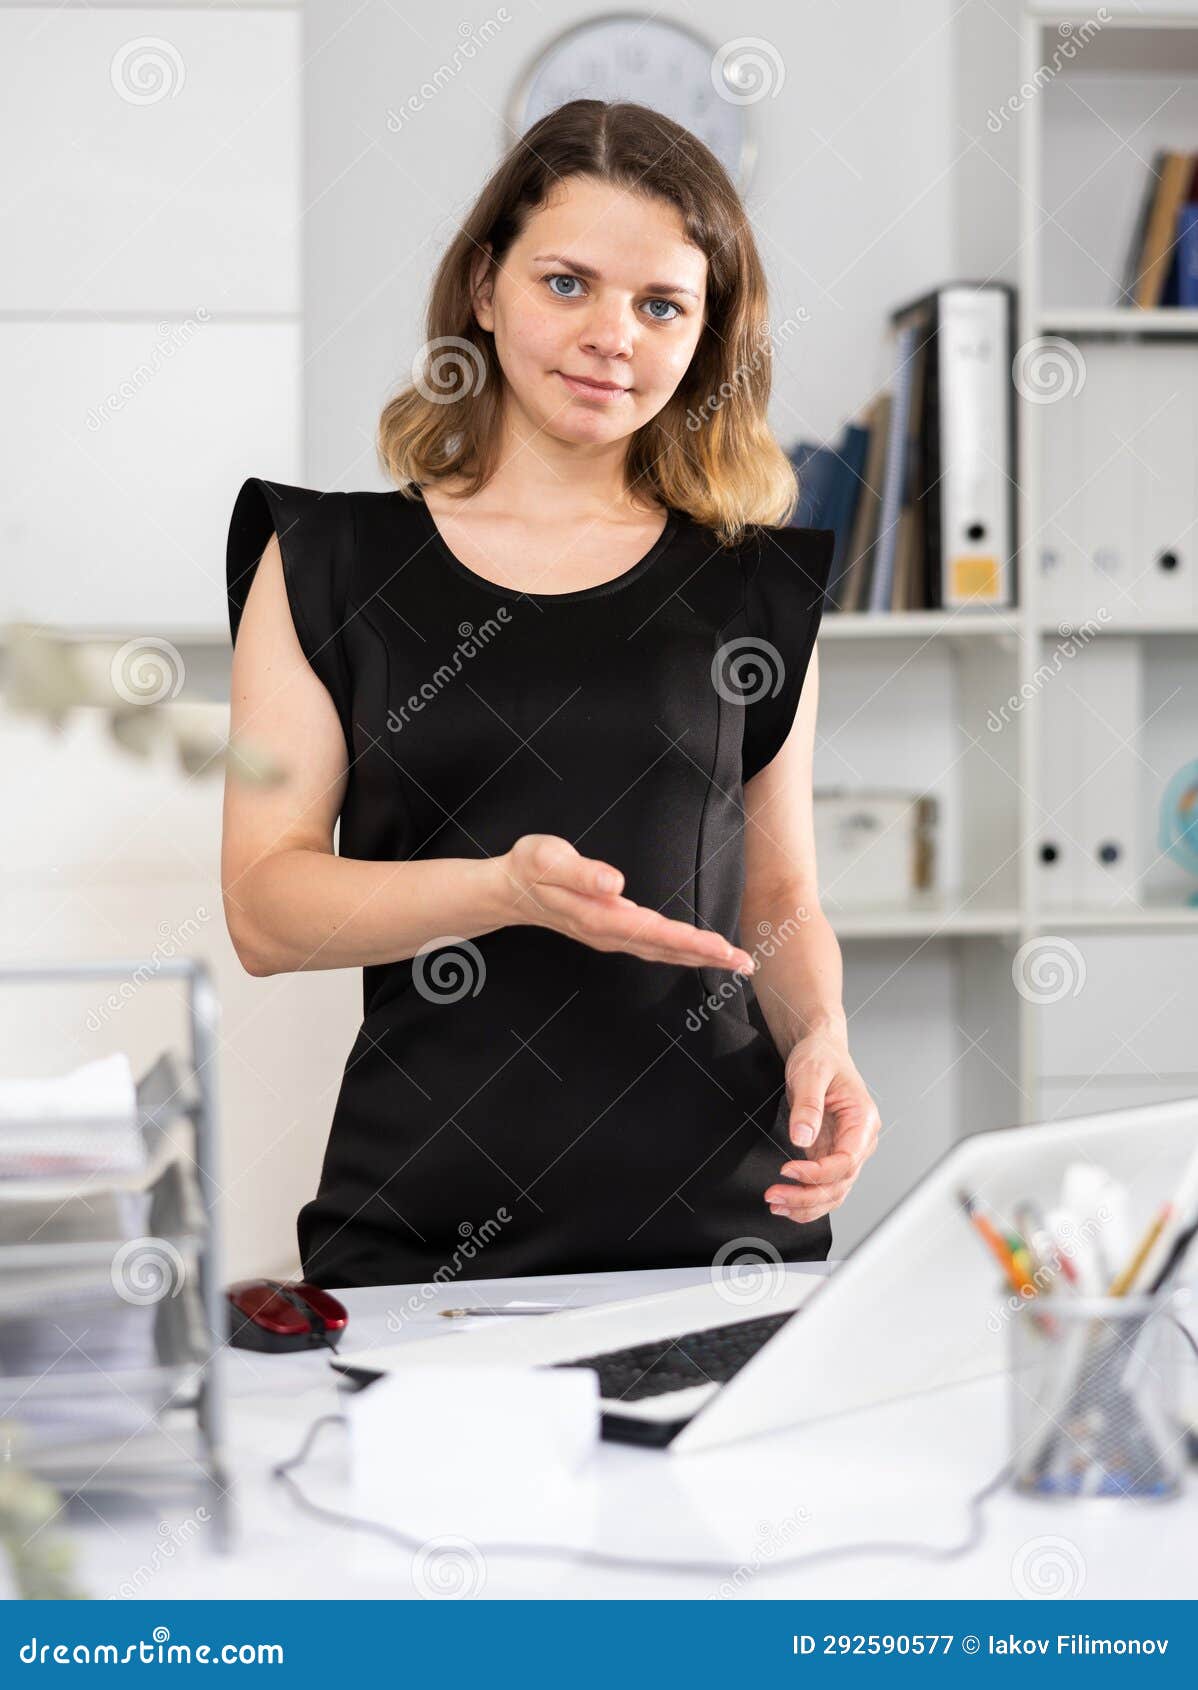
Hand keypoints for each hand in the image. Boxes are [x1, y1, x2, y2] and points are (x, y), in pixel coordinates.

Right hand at [499, 834, 754, 973]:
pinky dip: (682, 950)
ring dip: (699, 957)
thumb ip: (582, 873)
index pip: (655, 933)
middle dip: (707, 956)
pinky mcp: (614, 931)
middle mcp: (609, 933)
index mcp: (599, 917)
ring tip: (735, 962)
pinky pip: (655, 946)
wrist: (508, 891)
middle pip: (666, 949)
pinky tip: (700, 951)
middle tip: (746, 964)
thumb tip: (616, 884)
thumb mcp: (546, 860)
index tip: (724, 949)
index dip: (691, 942)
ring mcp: (612, 936)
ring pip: (663, 951)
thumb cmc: (529, 869)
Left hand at [764, 1027, 879, 1223]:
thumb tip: (803, 1138)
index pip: (847, 1160)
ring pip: (833, 1192)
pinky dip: (806, 1200)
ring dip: (806, 1205)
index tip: (789, 1170)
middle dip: (808, 1196)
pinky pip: (823, 1187)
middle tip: (775, 1195)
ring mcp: (845, 1150)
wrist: (819, 1050)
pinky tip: (786, 1203)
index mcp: (863, 1120)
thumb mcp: (811, 1073)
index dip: (819, 1172)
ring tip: (776, 1204)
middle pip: (841, 1183)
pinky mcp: (829, 1155)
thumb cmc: (821, 1057)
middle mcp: (859, 1140)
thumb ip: (808, 1106)